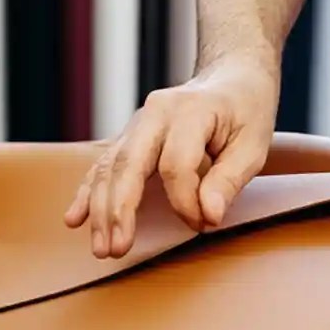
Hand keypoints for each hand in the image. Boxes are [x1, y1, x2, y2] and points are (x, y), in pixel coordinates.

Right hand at [64, 55, 279, 257]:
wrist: (231, 79)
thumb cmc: (246, 113)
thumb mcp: (253, 145)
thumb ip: (230, 180)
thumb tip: (208, 216)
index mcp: (189, 111)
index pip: (175, 164)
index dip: (185, 201)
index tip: (203, 225)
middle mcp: (155, 113)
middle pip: (128, 164)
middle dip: (118, 210)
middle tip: (116, 249)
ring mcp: (137, 124)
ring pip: (110, 167)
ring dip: (100, 209)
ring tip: (101, 248)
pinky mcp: (129, 138)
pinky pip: (103, 166)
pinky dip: (88, 193)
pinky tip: (75, 219)